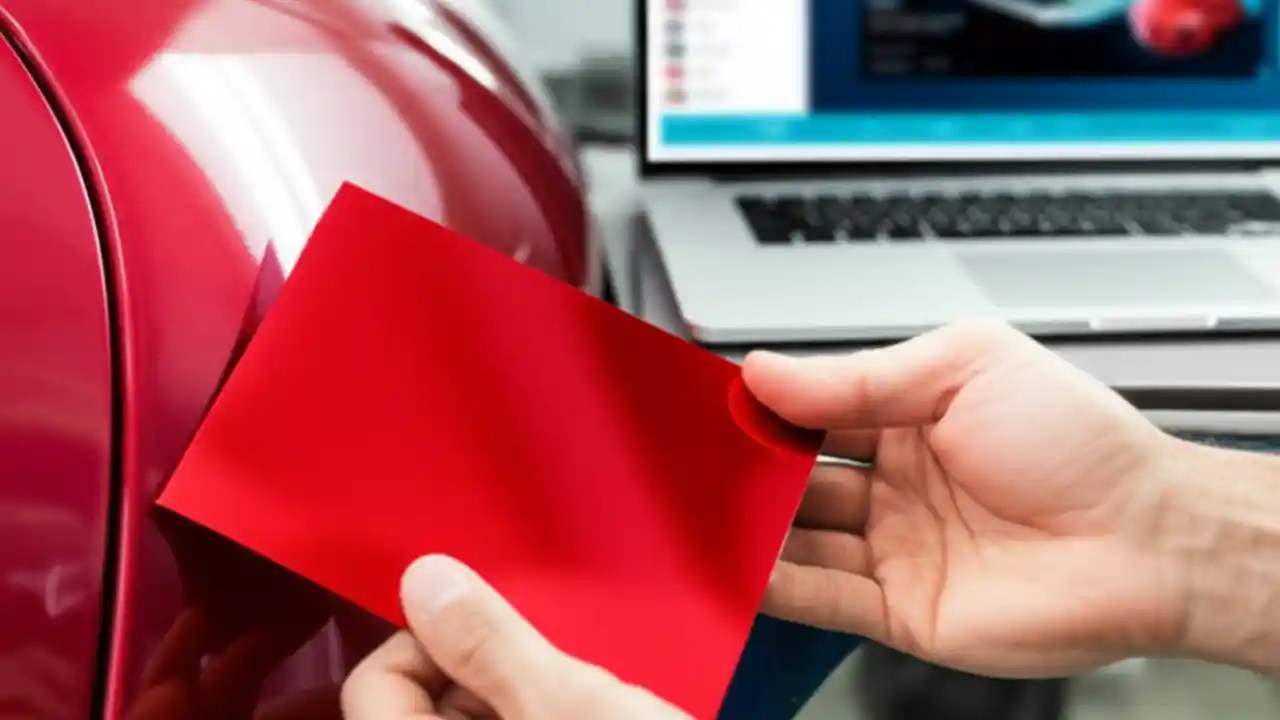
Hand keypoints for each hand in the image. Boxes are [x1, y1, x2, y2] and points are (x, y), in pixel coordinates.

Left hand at [341, 555, 689, 718]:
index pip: (375, 686)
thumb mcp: (572, 707)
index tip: (497, 633)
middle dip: (486, 676)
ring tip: (583, 707)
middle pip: (421, 708)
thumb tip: (421, 580)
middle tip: (556, 677)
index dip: (432, 643)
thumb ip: (491, 645)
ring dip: (519, 702)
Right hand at [743, 320, 1184, 676]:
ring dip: (752, 528)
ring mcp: (895, 548)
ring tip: (705, 515)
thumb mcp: (966, 367)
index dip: (765, 406)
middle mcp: (896, 485)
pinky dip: (775, 586)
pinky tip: (742, 566)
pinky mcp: (900, 609)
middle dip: (748, 471)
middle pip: (795, 478)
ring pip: (797, 539)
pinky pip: (821, 597)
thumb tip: (767, 371)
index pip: (813, 410)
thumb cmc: (1082, 444)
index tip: (718, 402)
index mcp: (910, 417)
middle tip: (700, 462)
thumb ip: (858, 377)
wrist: (1151, 541)